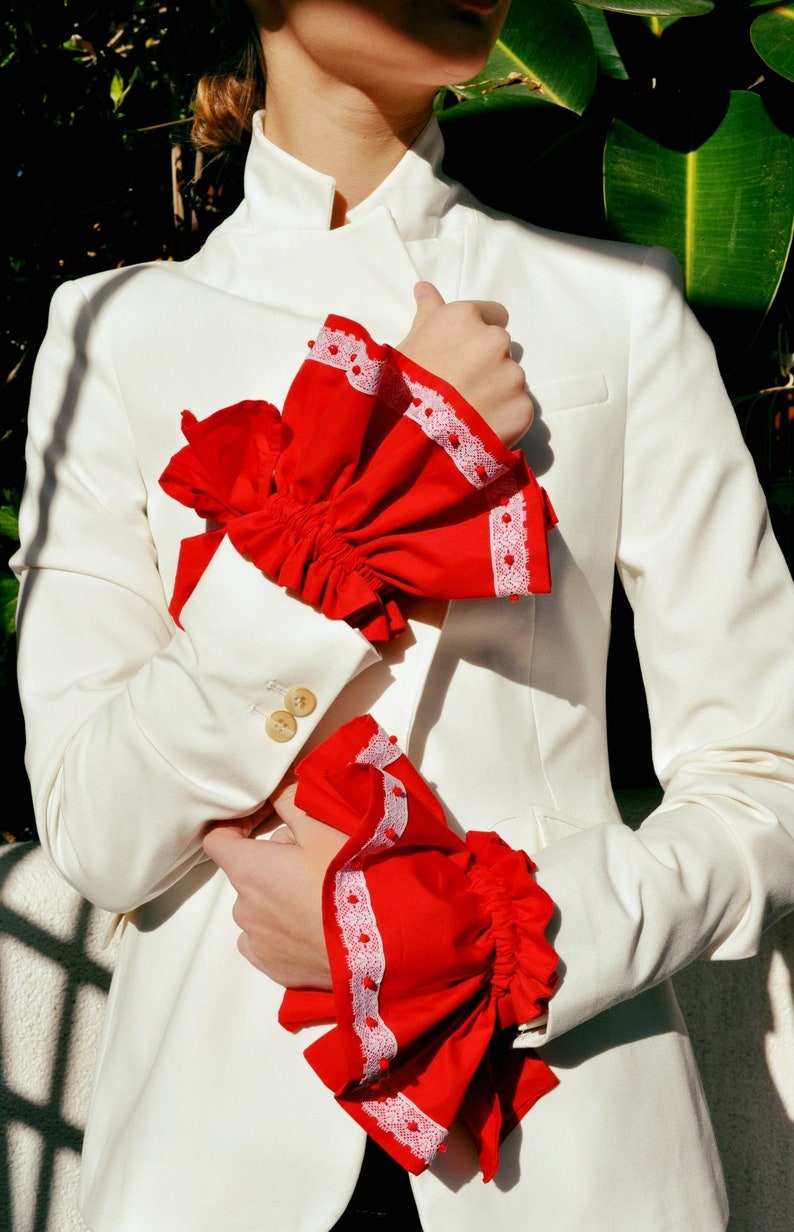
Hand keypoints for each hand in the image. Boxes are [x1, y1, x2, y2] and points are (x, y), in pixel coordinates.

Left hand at [202, 780, 345, 987]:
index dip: (236, 824)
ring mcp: (256, 941)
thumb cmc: (346, 879)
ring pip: (260, 908)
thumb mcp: (321, 828)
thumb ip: (290, 803)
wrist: (376, 943)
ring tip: (320, 898)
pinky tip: (314, 927)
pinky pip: (268, 941)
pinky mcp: (273, 968)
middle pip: (248, 873)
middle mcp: (242, 907)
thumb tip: (276, 791)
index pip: (217, 839)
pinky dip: (284, 931)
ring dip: (279, 898)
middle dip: (273, 863)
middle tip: (315, 860)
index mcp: (248, 869)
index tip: (261, 820)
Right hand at [398, 281, 533, 446]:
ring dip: (496, 393)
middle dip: (486, 365)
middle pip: (501, 350)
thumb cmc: (400, 389)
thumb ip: (427, 314)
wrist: (408, 441)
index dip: (477, 336)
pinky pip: (518, 410)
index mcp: (465, 319)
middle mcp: (495, 341)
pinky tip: (479, 430)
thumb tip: (425, 288)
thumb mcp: (407, 345)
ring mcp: (512, 377)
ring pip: (510, 381)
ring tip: (467, 415)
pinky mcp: (522, 410)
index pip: (493, 315)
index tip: (462, 356)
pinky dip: (504, 419)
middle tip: (460, 390)